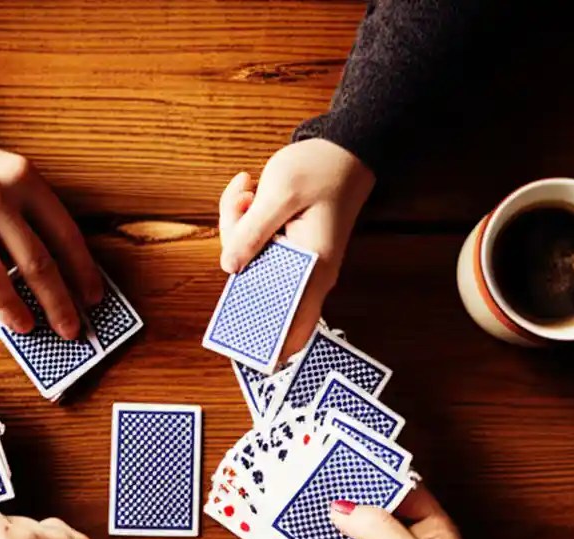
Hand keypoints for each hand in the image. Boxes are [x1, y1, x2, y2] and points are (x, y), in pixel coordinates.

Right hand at [0, 123, 103, 339]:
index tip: (93, 299)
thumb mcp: (2, 173)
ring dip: (14, 309)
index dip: (83, 272)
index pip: (64, 234)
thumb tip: (59, 271)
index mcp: (20, 177)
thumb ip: (28, 213)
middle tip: (70, 330)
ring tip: (25, 326)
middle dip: (58, 303)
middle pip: (36, 263)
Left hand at [218, 138, 374, 354]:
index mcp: (314, 267)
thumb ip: (252, 232)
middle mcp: (307, 271)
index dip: (268, 342)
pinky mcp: (285, 248)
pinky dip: (243, 223)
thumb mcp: (280, 194)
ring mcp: (295, 260)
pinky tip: (251, 194)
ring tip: (249, 192)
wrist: (343, 151)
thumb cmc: (320, 170)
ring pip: (249, 262)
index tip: (246, 354)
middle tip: (243, 204)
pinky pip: (253, 246)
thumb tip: (230, 267)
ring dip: (237, 228)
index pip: (293, 324)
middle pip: (255, 285)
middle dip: (235, 250)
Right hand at [277, 485, 473, 538]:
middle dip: (334, 499)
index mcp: (429, 536)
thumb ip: (381, 527)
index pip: (402, 492)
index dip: (375, 475)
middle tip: (306, 482)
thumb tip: (341, 505)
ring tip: (287, 517)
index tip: (345, 459)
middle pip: (360, 514)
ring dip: (310, 532)